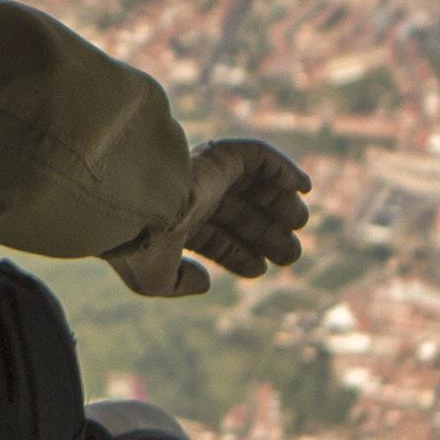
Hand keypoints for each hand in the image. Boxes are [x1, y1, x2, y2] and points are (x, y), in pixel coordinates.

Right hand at [104, 136, 311, 295]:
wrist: (134, 205)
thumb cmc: (139, 244)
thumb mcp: (154, 278)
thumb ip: (178, 284)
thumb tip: (206, 282)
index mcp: (173, 224)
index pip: (212, 237)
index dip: (238, 254)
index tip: (261, 270)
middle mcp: (189, 197)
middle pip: (237, 215)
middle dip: (265, 234)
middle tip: (292, 255)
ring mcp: (204, 176)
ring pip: (250, 187)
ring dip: (278, 203)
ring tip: (300, 223)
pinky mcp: (219, 156)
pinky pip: (258, 157)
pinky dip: (283, 168)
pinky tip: (305, 187)